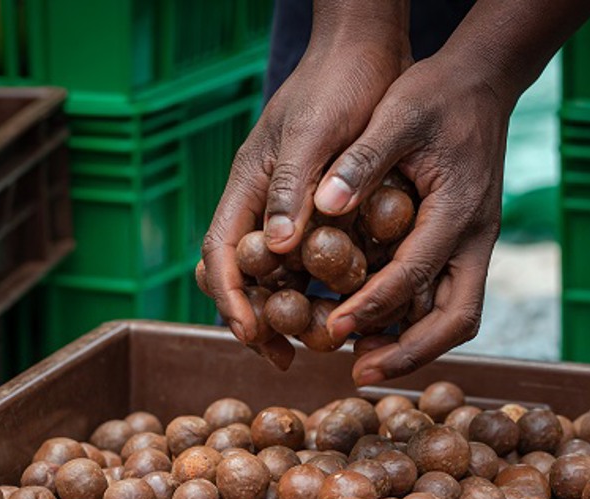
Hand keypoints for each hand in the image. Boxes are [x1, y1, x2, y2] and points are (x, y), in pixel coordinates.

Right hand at [201, 10, 409, 368]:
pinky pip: (317, 261)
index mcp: (248, 187)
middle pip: (244, 277)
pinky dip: (326, 288)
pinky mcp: (326, 209)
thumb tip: (273, 251)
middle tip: (285, 357)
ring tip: (321, 342)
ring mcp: (294, 208)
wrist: (369, 50)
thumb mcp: (314, 134)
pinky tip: (352, 309)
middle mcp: (264, 204)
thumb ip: (292, 189)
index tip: (252, 338)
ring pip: (280, 276)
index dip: (231, 301)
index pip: (220, 256)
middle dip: (258, 320)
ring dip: (294, 311)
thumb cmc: (337, 84)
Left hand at [314, 53, 516, 385]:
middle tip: (361, 374)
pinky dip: (418, 319)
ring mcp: (477, 241)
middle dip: (410, 352)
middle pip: (457, 318)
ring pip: (457, 314)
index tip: (335, 331)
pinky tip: (377, 326)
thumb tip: (324, 204)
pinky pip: (449, 295)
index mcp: (459, 209)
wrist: (483, 79)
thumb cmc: (435, 94)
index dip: (374, 308)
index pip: (416, 275)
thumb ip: (362, 160)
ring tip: (363, 362)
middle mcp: (477, 235)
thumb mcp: (396, 115)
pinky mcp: (467, 239)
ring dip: (416, 343)